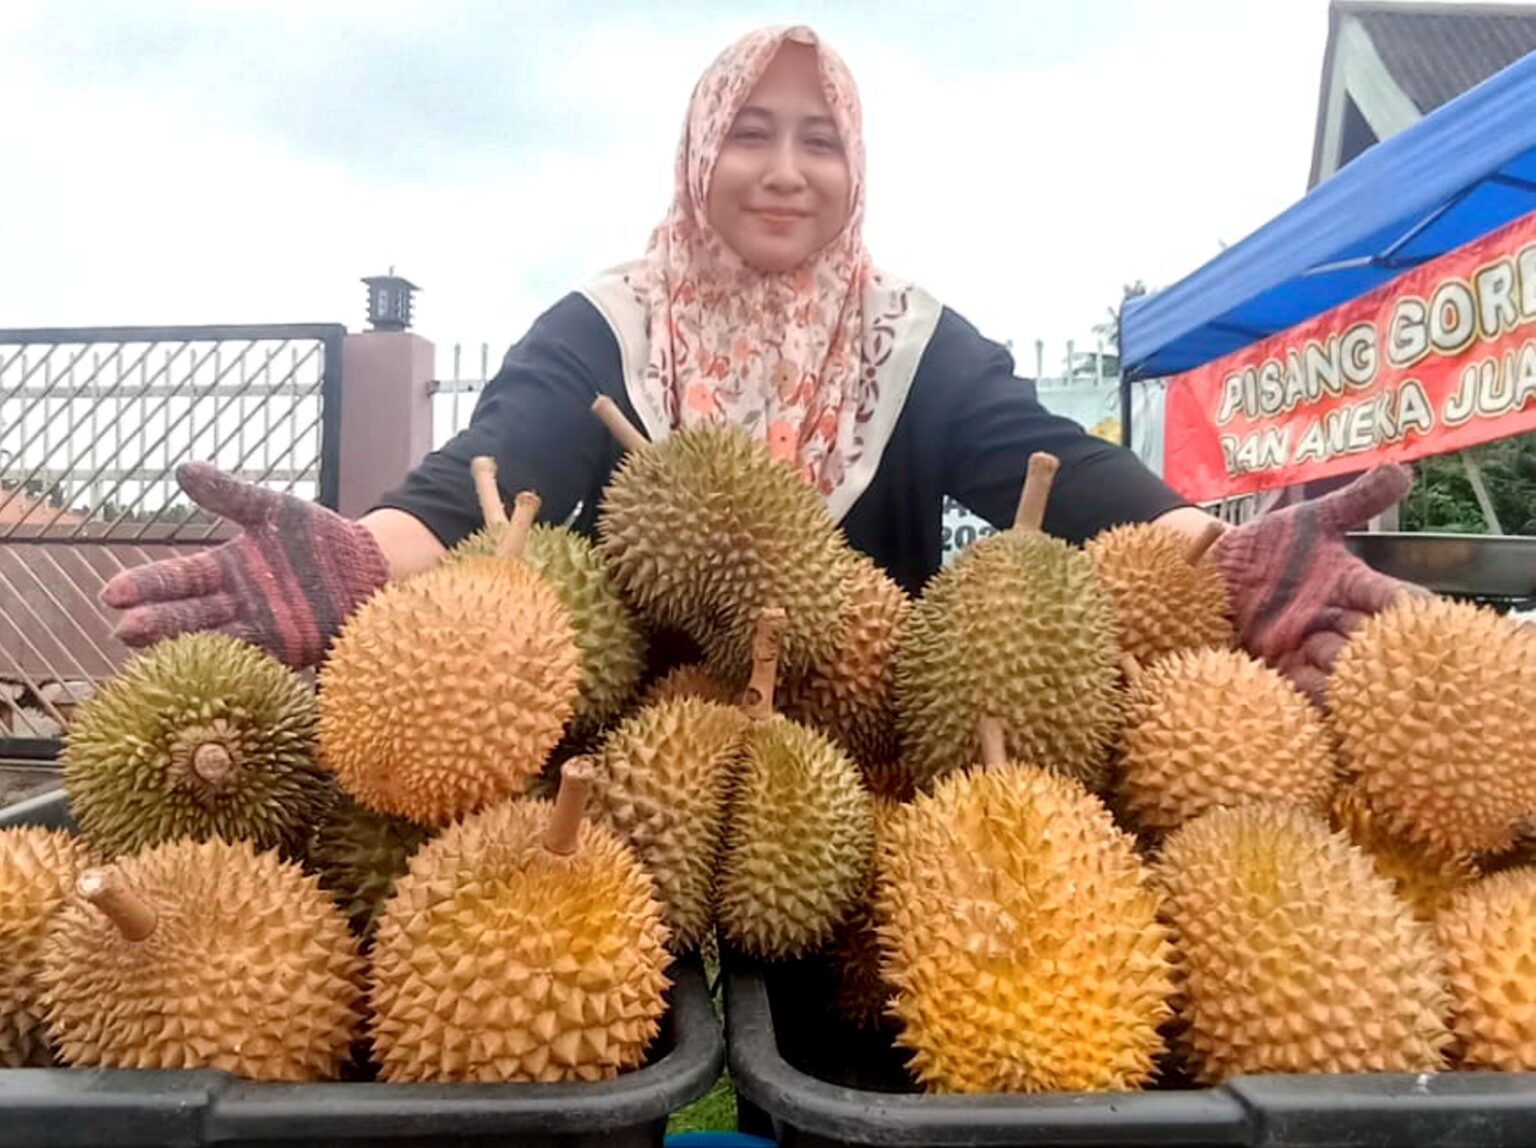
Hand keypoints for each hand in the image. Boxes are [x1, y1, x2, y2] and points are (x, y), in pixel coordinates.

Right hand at [101, 463, 389, 668]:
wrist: (366, 565)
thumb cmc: (313, 536)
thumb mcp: (272, 509)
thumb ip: (230, 494)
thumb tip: (183, 469)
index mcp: (224, 570)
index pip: (176, 579)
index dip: (146, 586)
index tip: (112, 593)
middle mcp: (234, 603)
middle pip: (187, 614)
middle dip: (157, 622)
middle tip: (124, 630)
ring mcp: (261, 628)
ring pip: (215, 639)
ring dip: (187, 646)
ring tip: (158, 653)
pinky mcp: (289, 648)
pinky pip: (258, 656)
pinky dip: (237, 661)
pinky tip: (214, 670)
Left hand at [1213, 464, 1418, 705]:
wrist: (1208, 567)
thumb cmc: (1266, 545)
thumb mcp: (1312, 520)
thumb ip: (1356, 501)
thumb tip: (1401, 471)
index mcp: (1351, 585)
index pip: (1394, 599)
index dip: (1410, 607)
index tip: (1428, 613)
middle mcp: (1334, 620)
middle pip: (1371, 642)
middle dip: (1384, 652)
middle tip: (1401, 661)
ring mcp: (1304, 645)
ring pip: (1340, 668)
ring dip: (1350, 675)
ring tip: (1364, 683)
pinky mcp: (1273, 664)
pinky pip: (1300, 687)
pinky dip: (1313, 694)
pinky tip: (1325, 700)